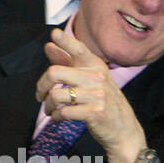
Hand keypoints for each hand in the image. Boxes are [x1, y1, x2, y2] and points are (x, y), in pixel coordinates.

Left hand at [37, 28, 146, 162]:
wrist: (123, 128)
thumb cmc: (102, 101)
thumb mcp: (89, 79)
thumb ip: (67, 62)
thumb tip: (49, 45)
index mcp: (95, 65)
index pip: (79, 49)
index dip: (66, 41)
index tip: (54, 34)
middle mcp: (96, 77)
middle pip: (55, 73)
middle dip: (41, 86)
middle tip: (40, 95)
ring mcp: (97, 95)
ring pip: (56, 95)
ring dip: (48, 105)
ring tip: (50, 110)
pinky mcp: (95, 112)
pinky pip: (64, 112)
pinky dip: (56, 116)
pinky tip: (58, 117)